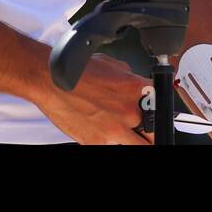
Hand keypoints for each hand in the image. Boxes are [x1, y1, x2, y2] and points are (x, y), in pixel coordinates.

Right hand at [29, 54, 153, 144]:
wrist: (49, 80)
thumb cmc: (76, 72)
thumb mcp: (111, 64)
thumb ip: (129, 78)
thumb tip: (136, 87)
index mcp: (135, 89)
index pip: (161, 105)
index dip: (158, 109)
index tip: (155, 114)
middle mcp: (128, 111)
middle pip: (155, 131)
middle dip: (150, 129)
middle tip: (142, 127)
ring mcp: (114, 130)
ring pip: (141, 145)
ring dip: (136, 140)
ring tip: (124, 132)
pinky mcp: (98, 143)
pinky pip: (114, 147)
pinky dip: (111, 142)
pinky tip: (102, 131)